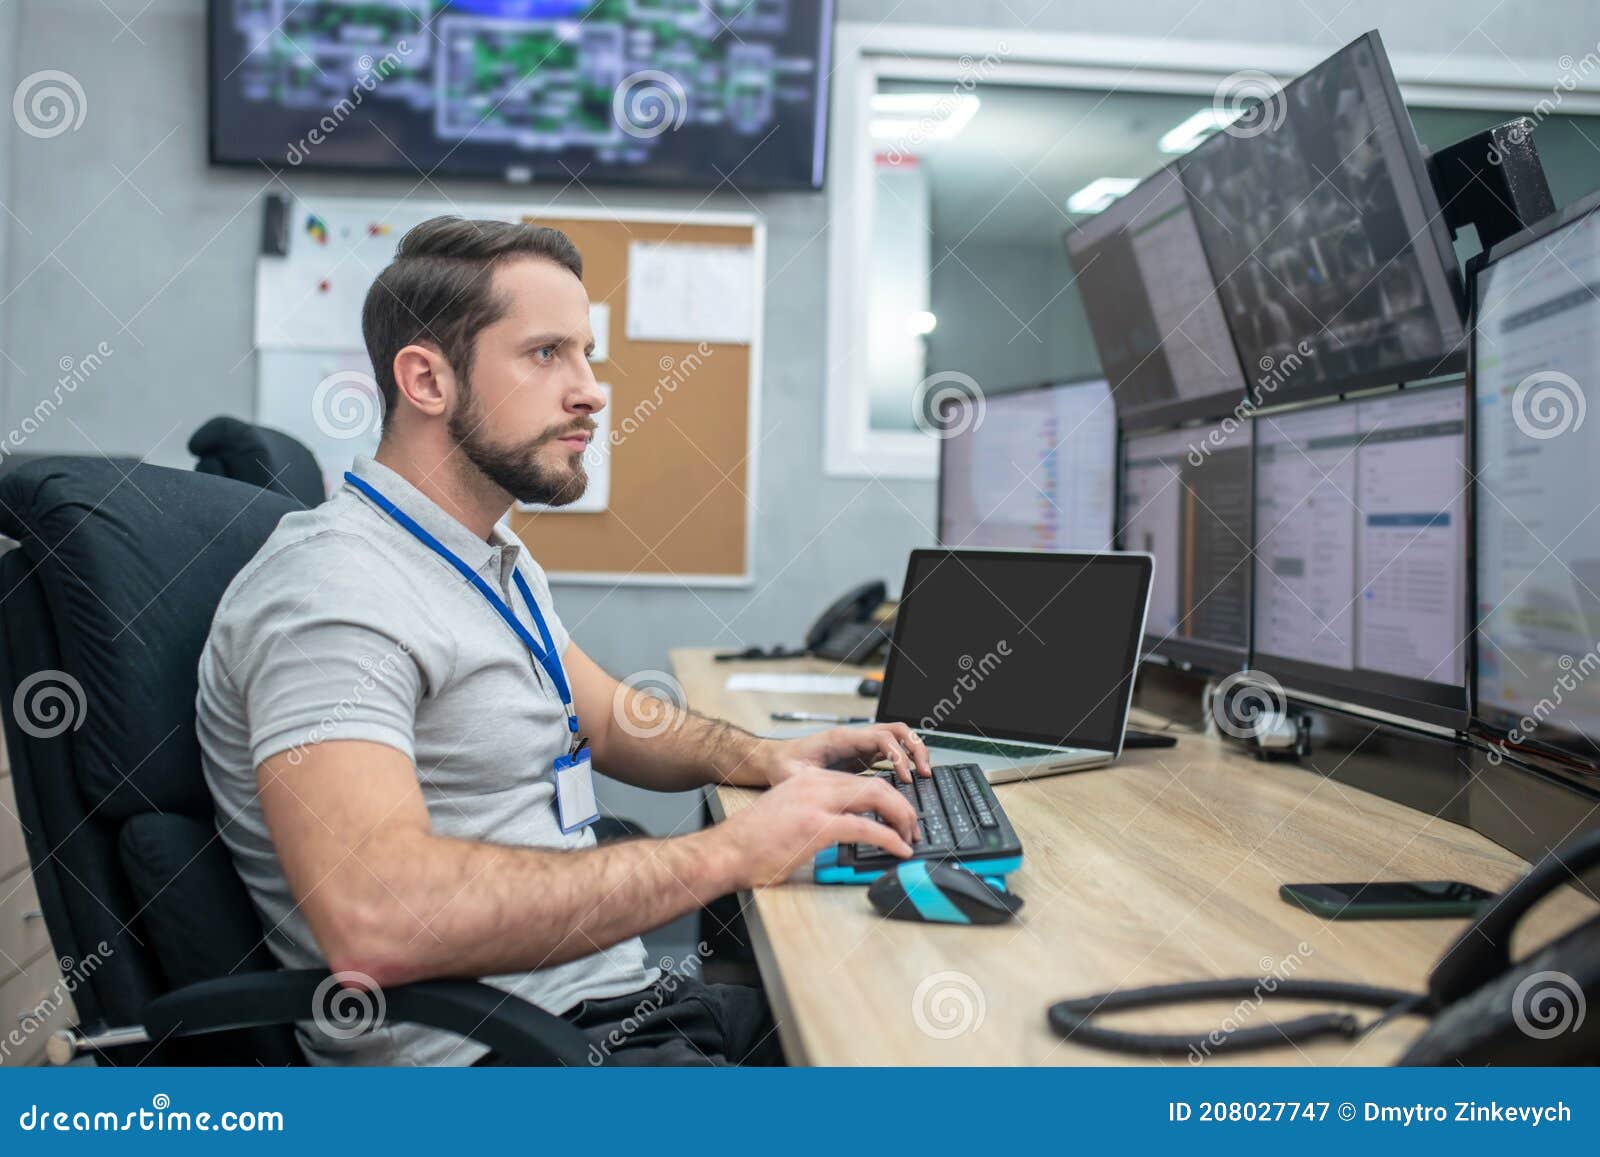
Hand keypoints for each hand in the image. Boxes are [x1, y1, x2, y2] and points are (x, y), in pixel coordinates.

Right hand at [717, 769, 918, 887]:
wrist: (724, 852)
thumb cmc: (750, 843)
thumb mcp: (788, 816)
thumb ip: (817, 815)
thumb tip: (847, 831)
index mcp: (808, 781)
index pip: (860, 780)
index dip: (887, 797)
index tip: (898, 816)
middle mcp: (814, 785)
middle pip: (874, 783)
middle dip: (901, 806)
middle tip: (912, 827)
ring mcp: (816, 804)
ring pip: (877, 797)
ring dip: (901, 818)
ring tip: (910, 837)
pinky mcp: (817, 827)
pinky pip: (867, 828)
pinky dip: (890, 838)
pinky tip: (899, 849)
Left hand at [765, 723, 931, 784]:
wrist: (777, 759)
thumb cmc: (784, 764)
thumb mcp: (793, 775)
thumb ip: (810, 782)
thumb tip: (825, 794)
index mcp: (842, 739)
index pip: (880, 737)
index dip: (897, 755)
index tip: (905, 776)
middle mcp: (855, 738)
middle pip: (896, 731)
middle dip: (914, 749)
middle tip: (924, 773)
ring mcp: (861, 745)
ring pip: (898, 738)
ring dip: (914, 752)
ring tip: (924, 774)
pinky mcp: (863, 755)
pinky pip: (891, 751)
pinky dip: (905, 760)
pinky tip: (909, 779)